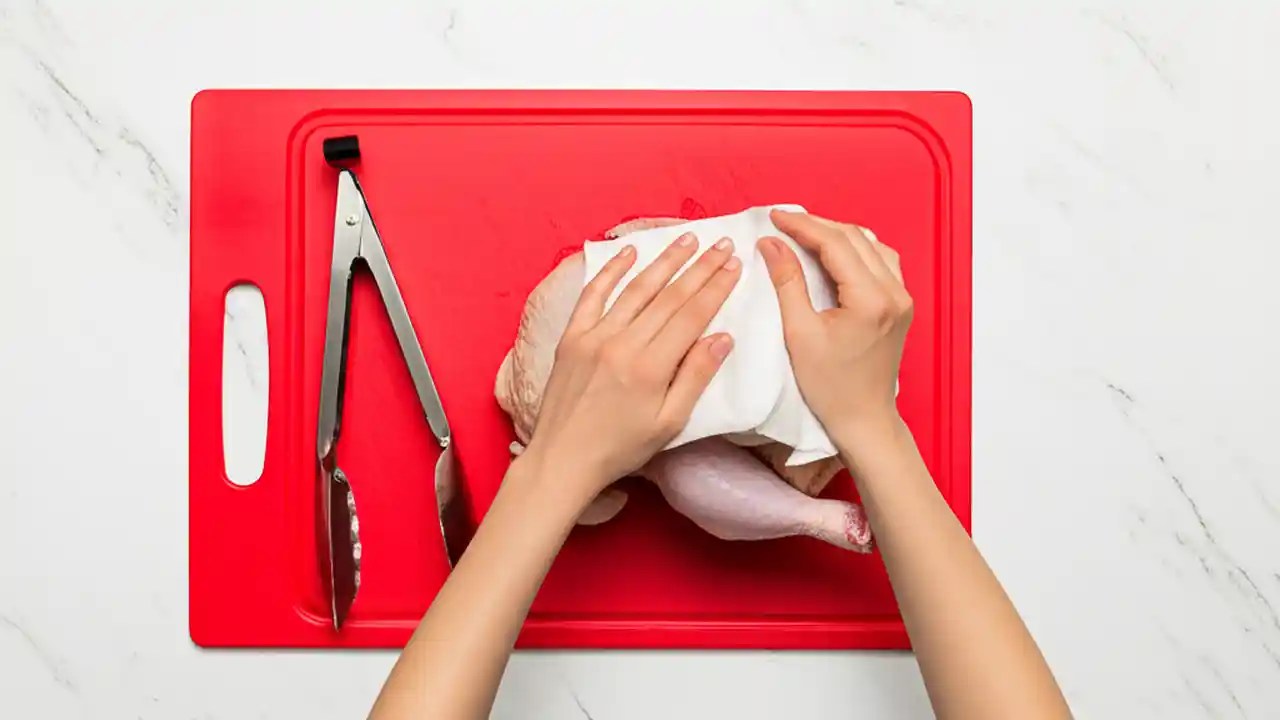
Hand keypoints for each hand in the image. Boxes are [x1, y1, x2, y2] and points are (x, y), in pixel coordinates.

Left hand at [521, 233, 740, 506]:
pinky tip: (629, 252)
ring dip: (664, 261)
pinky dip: (611, 271)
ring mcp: (593, 337)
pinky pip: (593, 295)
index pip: (691, 315)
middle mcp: (622, 344)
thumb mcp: (669, 423)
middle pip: (668, 297)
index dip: (716, 287)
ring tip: (687, 240)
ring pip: (635, 289)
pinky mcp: (571, 337)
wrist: (562, 459)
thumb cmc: (620, 448)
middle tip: (721, 244)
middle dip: (699, 268)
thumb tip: (723, 337)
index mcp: (650, 367)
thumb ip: (695, 377)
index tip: (734, 264)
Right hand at [758, 210, 911, 440]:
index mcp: (871, 299)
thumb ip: (787, 282)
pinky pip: (881, 261)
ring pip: (870, 245)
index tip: (774, 217)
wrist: (863, 419)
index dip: (803, 225)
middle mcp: (894, 292)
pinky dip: (855, 249)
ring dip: (837, 234)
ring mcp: (902, 297)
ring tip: (804, 234)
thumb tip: (772, 243)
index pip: (836, 243)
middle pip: (854, 238)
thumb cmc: (829, 387)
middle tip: (783, 222)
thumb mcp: (799, 334)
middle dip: (817, 225)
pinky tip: (834, 252)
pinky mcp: (901, 304)